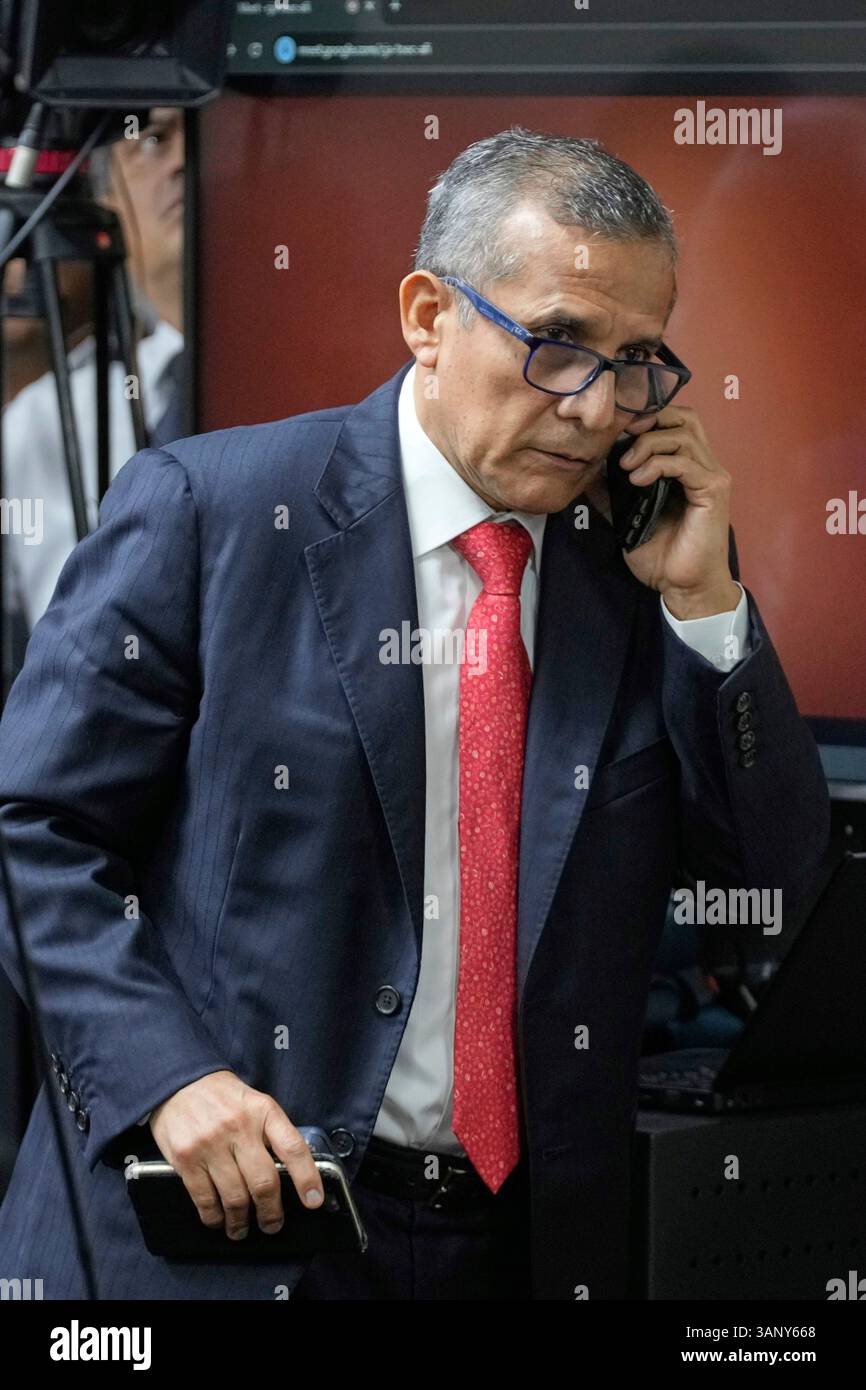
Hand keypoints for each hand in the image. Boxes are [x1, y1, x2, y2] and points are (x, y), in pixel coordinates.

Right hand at [149, 1070, 324, 1239]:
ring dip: (241, 1221)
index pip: (293, 1148)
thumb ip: (271, 1132)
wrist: (179, 1082)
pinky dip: (214, 1217)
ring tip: (242, 1228)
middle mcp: (239, 1127)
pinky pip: (205, 1199)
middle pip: (263, 1182)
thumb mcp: (255, 1102)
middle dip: (271, 1212)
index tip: (313, 1201)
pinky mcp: (186, 1158)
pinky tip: (218, 1220)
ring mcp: (211, 1144)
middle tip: (272, 1224)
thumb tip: (291, 1172)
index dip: (307, 1178)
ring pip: (235, 1197)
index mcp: (263, 1111)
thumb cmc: (223, 1096)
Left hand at [616, 405, 739, 617]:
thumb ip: (611, 492)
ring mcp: (711, 476)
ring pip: (682, 435)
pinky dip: (657, 464)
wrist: (683, 586)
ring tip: (625, 468)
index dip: (646, 418)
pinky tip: (637, 480)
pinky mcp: (712, 490)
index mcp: (687, 467)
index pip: (674, 422)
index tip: (617, 434)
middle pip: (684, 417)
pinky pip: (685, 463)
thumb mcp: (626, 517)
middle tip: (622, 439)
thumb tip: (586, 472)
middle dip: (649, 420)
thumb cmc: (661, 555)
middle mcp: (703, 465)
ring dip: (647, 445)